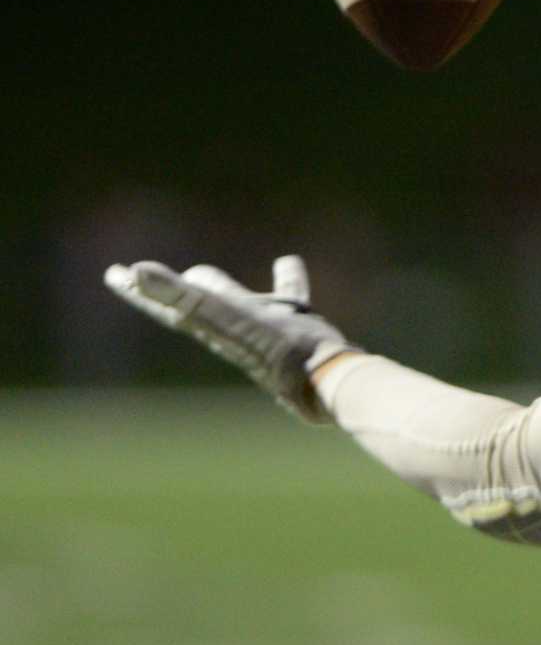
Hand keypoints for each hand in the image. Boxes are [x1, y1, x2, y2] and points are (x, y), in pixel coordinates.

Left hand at [104, 255, 353, 421]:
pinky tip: (287, 264)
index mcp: (209, 325)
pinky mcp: (295, 325)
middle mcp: (231, 328)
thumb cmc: (274, 349)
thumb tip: (136, 271)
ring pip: (233, 300)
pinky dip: (284, 278)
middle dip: (169, 290)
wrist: (324, 379)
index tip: (112, 274)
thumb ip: (179, 294)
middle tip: (143, 276)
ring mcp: (262, 328)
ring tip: (205, 275)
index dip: (136, 290)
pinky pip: (286, 295)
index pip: (163, 305)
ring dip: (218, 286)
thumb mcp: (222, 316)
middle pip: (190, 304)